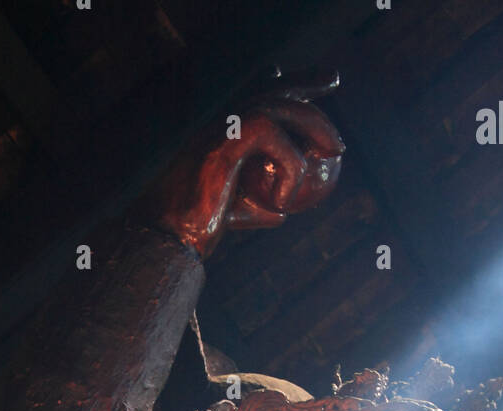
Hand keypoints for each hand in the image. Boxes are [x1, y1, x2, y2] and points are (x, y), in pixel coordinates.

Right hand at [157, 75, 344, 257]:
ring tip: (335, 150)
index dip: (285, 82)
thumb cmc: (193, 231)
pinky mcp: (221, 145)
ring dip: (313, 123)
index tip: (317, 80)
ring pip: (275, 107)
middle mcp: (215, 122)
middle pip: (268, 89)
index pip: (255, 96)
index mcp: (219, 132)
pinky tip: (287, 199)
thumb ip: (255, 207)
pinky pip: (270, 135)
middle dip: (304, 79)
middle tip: (335, 79)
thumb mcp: (231, 215)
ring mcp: (217, 129)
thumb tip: (281, 213)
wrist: (167, 240)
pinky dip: (290, 163)